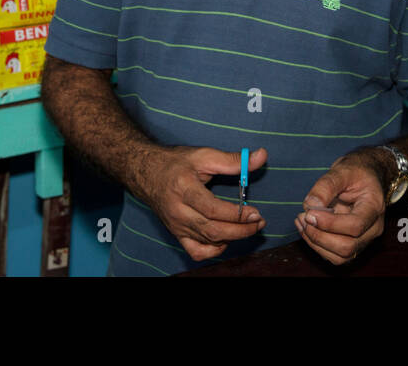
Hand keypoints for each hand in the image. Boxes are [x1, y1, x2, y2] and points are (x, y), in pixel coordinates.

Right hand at [139, 146, 267, 261]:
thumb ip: (233, 160)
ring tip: (249, 227)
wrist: (147, 173)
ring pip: (208, 242)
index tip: (255, 212)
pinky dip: (214, 250)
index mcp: (184, 189)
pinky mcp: (176, 234)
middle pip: (212, 230)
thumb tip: (261, 155)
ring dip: (232, 238)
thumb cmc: (176, 163)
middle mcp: (178, 211)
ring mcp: (176, 226)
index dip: (237, 215)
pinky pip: (196, 252)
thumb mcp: (204, 155)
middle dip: (241, 230)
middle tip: (258, 222)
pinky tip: (225, 239)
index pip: (213, 210)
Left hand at [295, 153, 386, 265]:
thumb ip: (326, 186)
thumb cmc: (356, 171)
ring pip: (340, 256)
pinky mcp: (353, 243)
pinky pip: (335, 255)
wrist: (365, 176)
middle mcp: (373, 228)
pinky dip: (317, 245)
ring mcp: (364, 239)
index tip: (310, 213)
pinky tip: (305, 228)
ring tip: (301, 222)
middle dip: (320, 236)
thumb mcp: (342, 170)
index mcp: (374, 207)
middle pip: (348, 247)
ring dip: (316, 243)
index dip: (330, 224)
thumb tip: (310, 205)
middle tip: (303, 217)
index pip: (355, 225)